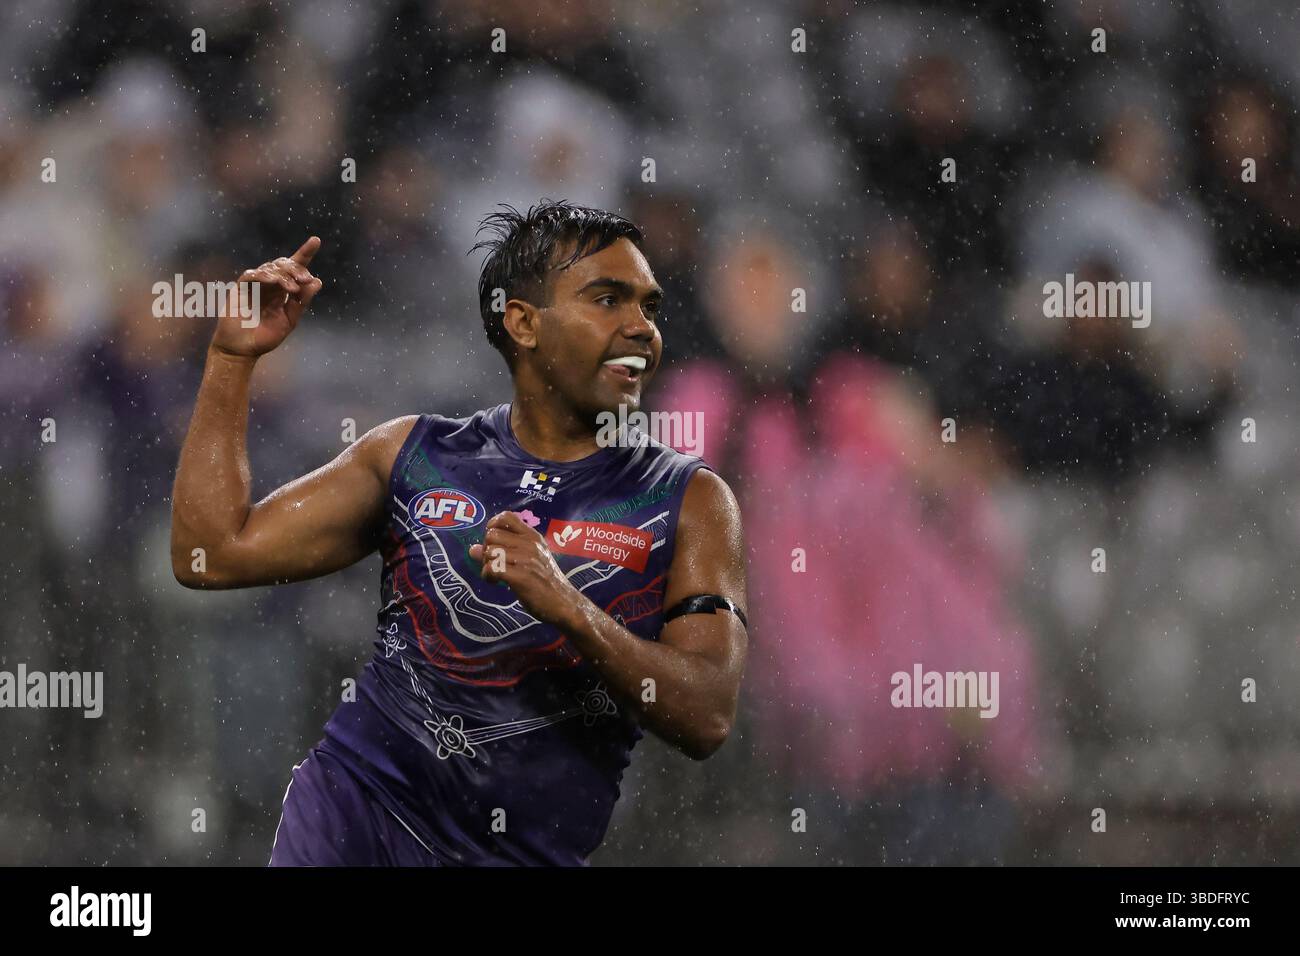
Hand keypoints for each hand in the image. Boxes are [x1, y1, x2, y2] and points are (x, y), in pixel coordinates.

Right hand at [211, 237, 323, 357]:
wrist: (243, 349)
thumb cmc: (265, 336)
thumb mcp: (290, 319)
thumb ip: (302, 301)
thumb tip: (317, 281)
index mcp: (282, 290)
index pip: (294, 268)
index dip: (304, 253)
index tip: (315, 240)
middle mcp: (269, 284)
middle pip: (284, 265)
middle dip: (296, 268)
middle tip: (305, 279)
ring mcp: (255, 285)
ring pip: (270, 268)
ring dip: (284, 275)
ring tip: (293, 288)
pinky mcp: (240, 288)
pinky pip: (251, 275)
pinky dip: (263, 275)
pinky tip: (273, 281)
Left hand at [469, 512, 581, 627]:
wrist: (563, 602)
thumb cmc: (546, 581)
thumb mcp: (529, 559)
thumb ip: (503, 550)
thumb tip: (473, 549)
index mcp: (533, 536)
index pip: (506, 516)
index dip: (493, 526)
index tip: (494, 542)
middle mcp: (529, 544)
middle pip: (492, 535)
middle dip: (486, 550)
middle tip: (494, 563)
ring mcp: (525, 559)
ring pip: (489, 551)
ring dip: (485, 565)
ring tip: (495, 575)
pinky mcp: (521, 576)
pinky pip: (492, 568)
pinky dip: (488, 576)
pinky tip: (495, 582)